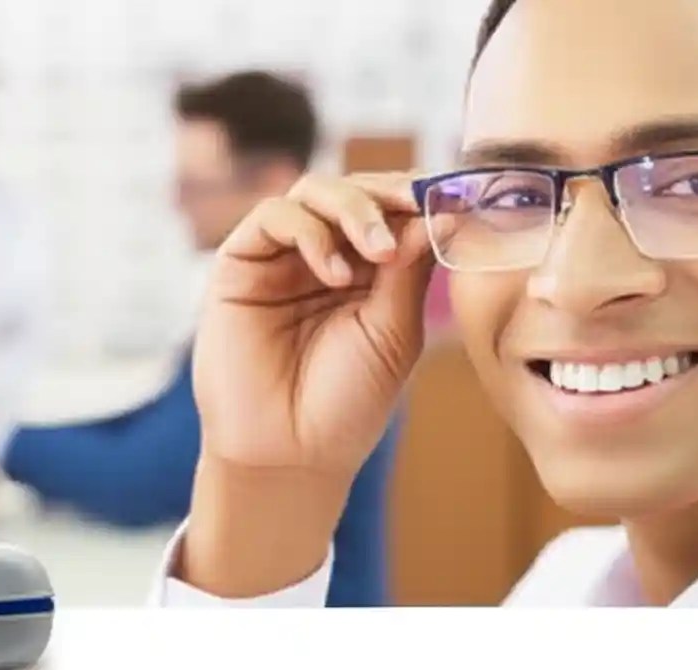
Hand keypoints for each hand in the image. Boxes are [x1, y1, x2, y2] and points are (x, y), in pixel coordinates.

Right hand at [180, 172, 435, 597]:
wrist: (290, 454)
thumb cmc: (346, 403)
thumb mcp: (395, 331)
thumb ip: (410, 269)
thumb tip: (439, 209)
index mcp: (367, 270)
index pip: (393, 209)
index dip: (420, 196)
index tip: (457, 199)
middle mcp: (324, 255)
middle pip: (355, 188)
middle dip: (390, 196)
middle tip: (418, 211)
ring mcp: (280, 257)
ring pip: (315, 192)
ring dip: (354, 209)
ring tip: (380, 251)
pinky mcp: (240, 263)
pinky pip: (273, 217)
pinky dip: (310, 232)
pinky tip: (333, 274)